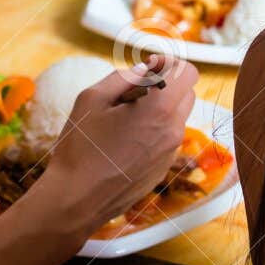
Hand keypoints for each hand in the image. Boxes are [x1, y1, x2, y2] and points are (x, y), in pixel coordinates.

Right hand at [37, 53, 197, 231]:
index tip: (148, 68)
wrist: (76, 200)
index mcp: (160, 109)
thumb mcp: (93, 98)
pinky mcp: (162, 171)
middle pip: (186, 94)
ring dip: (159, 110)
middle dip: (166, 85)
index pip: (188, 72)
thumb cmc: (80, 147)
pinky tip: (124, 142)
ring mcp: (170, 154)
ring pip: (176, 118)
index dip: (169, 64)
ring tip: (124, 118)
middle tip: (132, 91)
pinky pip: (166, 140)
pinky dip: (153, 132)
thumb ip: (124, 76)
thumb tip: (146, 69)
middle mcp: (173, 131)